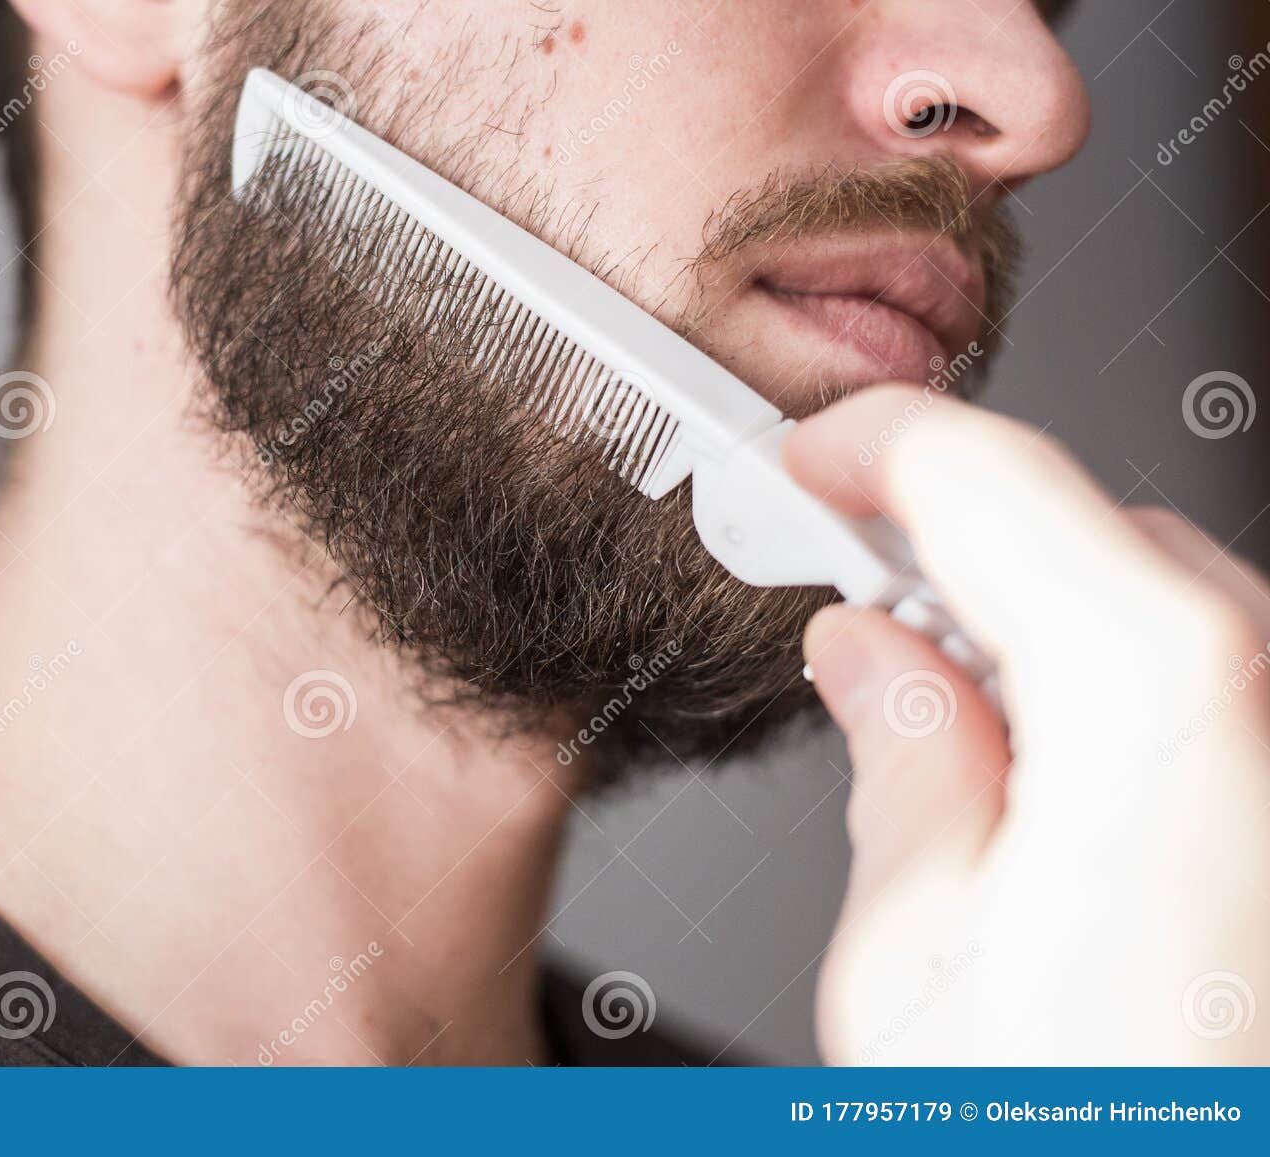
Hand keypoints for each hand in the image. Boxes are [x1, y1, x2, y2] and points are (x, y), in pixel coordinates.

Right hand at [785, 385, 1269, 1063]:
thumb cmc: (1068, 1134)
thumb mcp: (917, 976)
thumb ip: (901, 770)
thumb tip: (869, 659)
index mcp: (1156, 715)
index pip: (994, 477)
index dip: (872, 448)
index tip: (805, 467)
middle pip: (1091, 530)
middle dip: (951, 533)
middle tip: (836, 579)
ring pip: (1171, 606)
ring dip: (1038, 614)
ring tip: (930, 689)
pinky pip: (1225, 698)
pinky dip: (1119, 691)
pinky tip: (1041, 767)